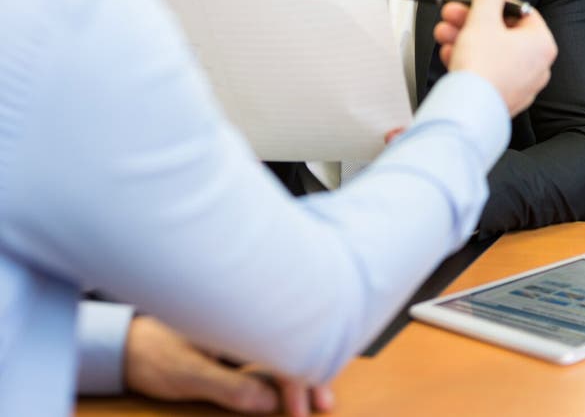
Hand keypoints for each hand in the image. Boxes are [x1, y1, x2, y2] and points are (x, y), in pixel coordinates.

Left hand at [125, 315, 332, 414]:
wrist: (125, 346)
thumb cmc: (152, 353)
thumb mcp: (187, 373)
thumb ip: (229, 386)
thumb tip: (270, 403)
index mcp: (232, 312)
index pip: (277, 341)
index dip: (295, 376)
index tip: (299, 411)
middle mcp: (241, 313)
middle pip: (288, 337)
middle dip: (310, 369)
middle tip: (325, 406)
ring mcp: (241, 325)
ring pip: (283, 342)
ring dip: (302, 368)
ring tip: (321, 397)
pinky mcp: (237, 338)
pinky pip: (270, 348)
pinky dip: (286, 367)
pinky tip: (298, 383)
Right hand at [433, 0, 556, 115]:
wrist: (468, 109)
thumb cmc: (481, 68)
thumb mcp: (482, 20)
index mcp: (541, 44)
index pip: (520, 12)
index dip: (493, 2)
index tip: (474, 0)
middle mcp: (536, 65)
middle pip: (500, 32)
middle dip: (469, 21)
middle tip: (451, 14)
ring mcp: (519, 84)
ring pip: (489, 52)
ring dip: (463, 39)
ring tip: (443, 34)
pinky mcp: (501, 97)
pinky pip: (485, 71)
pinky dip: (467, 61)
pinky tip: (450, 55)